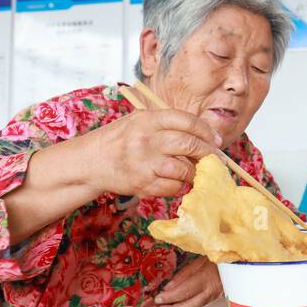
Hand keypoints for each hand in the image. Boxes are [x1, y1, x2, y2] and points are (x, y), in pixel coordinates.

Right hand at [89, 108, 222, 198]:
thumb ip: (169, 125)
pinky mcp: (143, 184)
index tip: (215, 140)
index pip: (187, 121)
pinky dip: (180, 185)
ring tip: (193, 170)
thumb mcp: (140, 121)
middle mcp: (146, 140)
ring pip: (185, 169)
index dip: (206, 131)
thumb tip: (205, 136)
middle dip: (207, 153)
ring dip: (194, 172)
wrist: (91, 161)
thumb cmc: (121, 140)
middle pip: (190, 145)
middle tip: (214, 158)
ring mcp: (144, 163)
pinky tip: (175, 180)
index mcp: (148, 119)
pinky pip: (174, 187)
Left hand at [154, 256, 222, 306]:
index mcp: (208, 277)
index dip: (170, 297)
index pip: (184, 291)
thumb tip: (169, 287)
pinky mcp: (221, 302)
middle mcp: (213, 291)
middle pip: (190, 306)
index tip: (158, 298)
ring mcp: (218, 299)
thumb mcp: (201, 259)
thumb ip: (185, 274)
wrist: (241, 262)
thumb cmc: (220, 257)